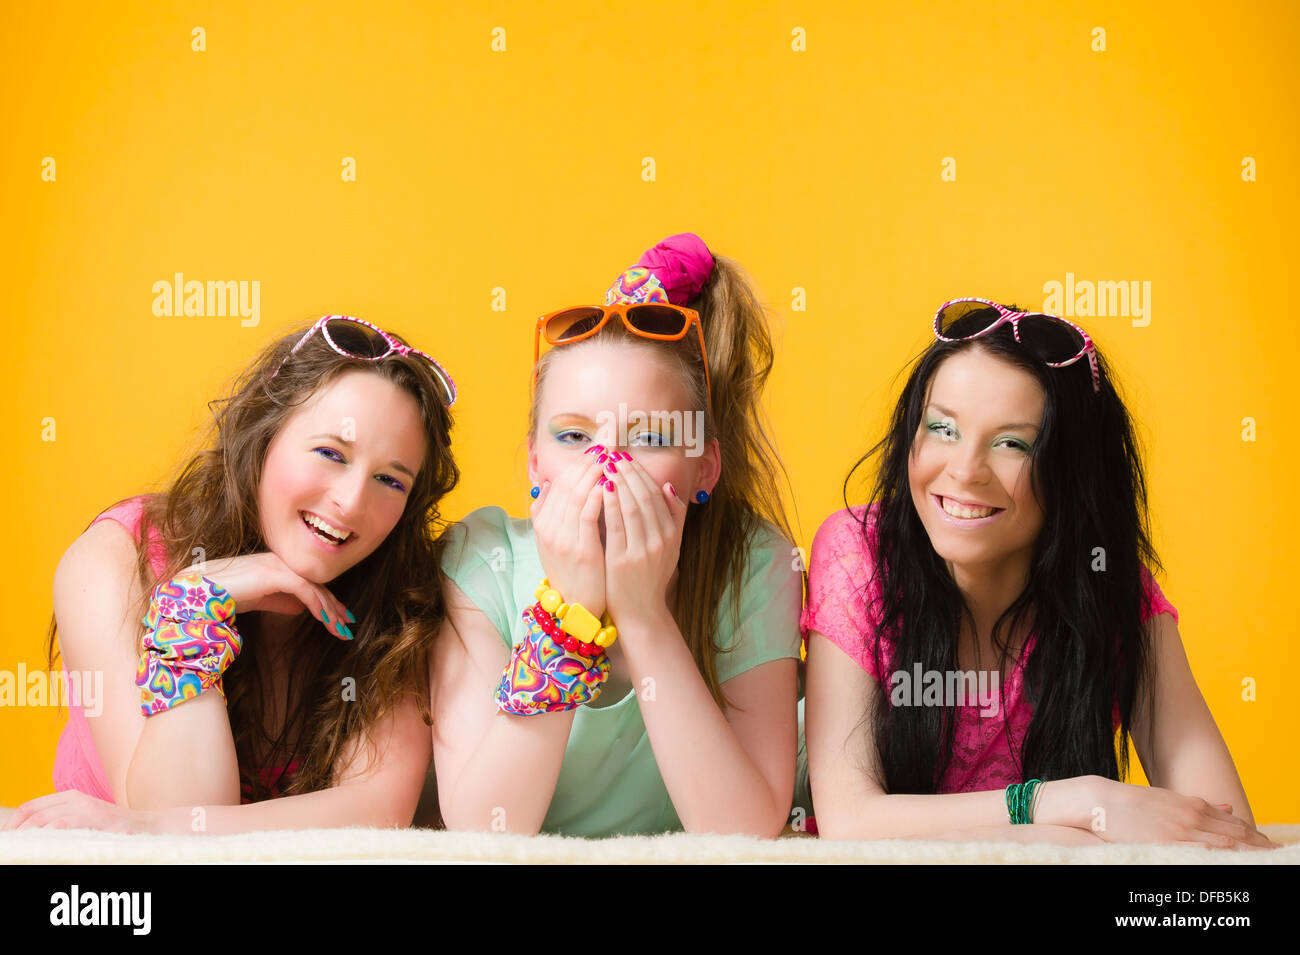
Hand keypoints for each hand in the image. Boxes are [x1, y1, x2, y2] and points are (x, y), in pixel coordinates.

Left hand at [1, 791, 160, 833]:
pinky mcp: (97, 820)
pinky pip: (64, 827)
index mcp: (70, 797)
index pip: (29, 807)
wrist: (148, 826)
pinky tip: (43, 848)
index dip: (12, 824)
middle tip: (10, 849)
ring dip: (29, 838)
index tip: (7, 840)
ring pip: (45, 821)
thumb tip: (30, 833)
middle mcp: (76, 799)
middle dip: (16, 833)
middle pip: (33, 815)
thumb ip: (62, 820)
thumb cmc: (113, 829)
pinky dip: (49, 837)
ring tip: (21, 851)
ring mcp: (87, 809)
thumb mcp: (85, 819)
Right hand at [186, 552, 353, 639]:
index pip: (310, 583)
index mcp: (278, 566)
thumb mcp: (259, 600)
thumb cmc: (224, 594)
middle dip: (334, 607)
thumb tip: (301, 608)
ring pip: (314, 587)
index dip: (327, 601)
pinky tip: (325, 620)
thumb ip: (280, 601)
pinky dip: (317, 605)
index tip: (340, 618)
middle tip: (346, 627)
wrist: (198, 592)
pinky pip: (304, 590)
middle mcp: (281, 562)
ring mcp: (277, 565)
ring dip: (329, 610)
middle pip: (317, 585)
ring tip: (340, 630)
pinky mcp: (273, 573)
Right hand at [531, 447, 607, 617]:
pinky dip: (597, 496)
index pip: (560, 484)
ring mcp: (562, 539)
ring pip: (576, 495)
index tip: (596, 451)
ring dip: (594, 474)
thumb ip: (551, 513)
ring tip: (610, 459)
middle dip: (587, 464)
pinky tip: (610, 484)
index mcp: (542, 523)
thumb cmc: (574, 570)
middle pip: (567, 485)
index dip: (578, 465)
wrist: (579, 606)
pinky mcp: (580, 550)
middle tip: (606, 448)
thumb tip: (548, 485)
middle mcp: (548, 528)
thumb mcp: (556, 541)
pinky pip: (587, 514)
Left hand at [601, 453, 687, 624]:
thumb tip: (668, 487)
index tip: (627, 459)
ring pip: (631, 508)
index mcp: (672, 535)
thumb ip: (674, 517)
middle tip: (615, 456)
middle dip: (629, 473)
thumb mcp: (671, 547)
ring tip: (607, 466)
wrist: (641, 611)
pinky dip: (610, 504)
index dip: (642, 474)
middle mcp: (660, 541)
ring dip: (619, 483)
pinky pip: (616, 526)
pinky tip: (602, 489)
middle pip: (644, 497)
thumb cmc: (651, 575)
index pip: (657, 496)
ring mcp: (642, 551)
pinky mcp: (622, 560)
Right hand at [1078, 776, 1278, 848]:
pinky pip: (1203, 852)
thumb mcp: (1169, 799)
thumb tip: (1228, 807)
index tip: (1268, 844)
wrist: (1102, 802)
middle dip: (1258, 844)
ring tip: (1264, 859)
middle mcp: (1192, 817)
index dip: (1255, 835)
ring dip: (1247, 851)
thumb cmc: (1133, 803)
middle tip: (1275, 853)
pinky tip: (1234, 860)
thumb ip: (1199, 805)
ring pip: (1226, 843)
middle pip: (1236, 833)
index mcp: (1193, 805)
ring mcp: (1182, 831)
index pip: (1234, 823)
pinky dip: (1223, 855)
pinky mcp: (1169, 844)